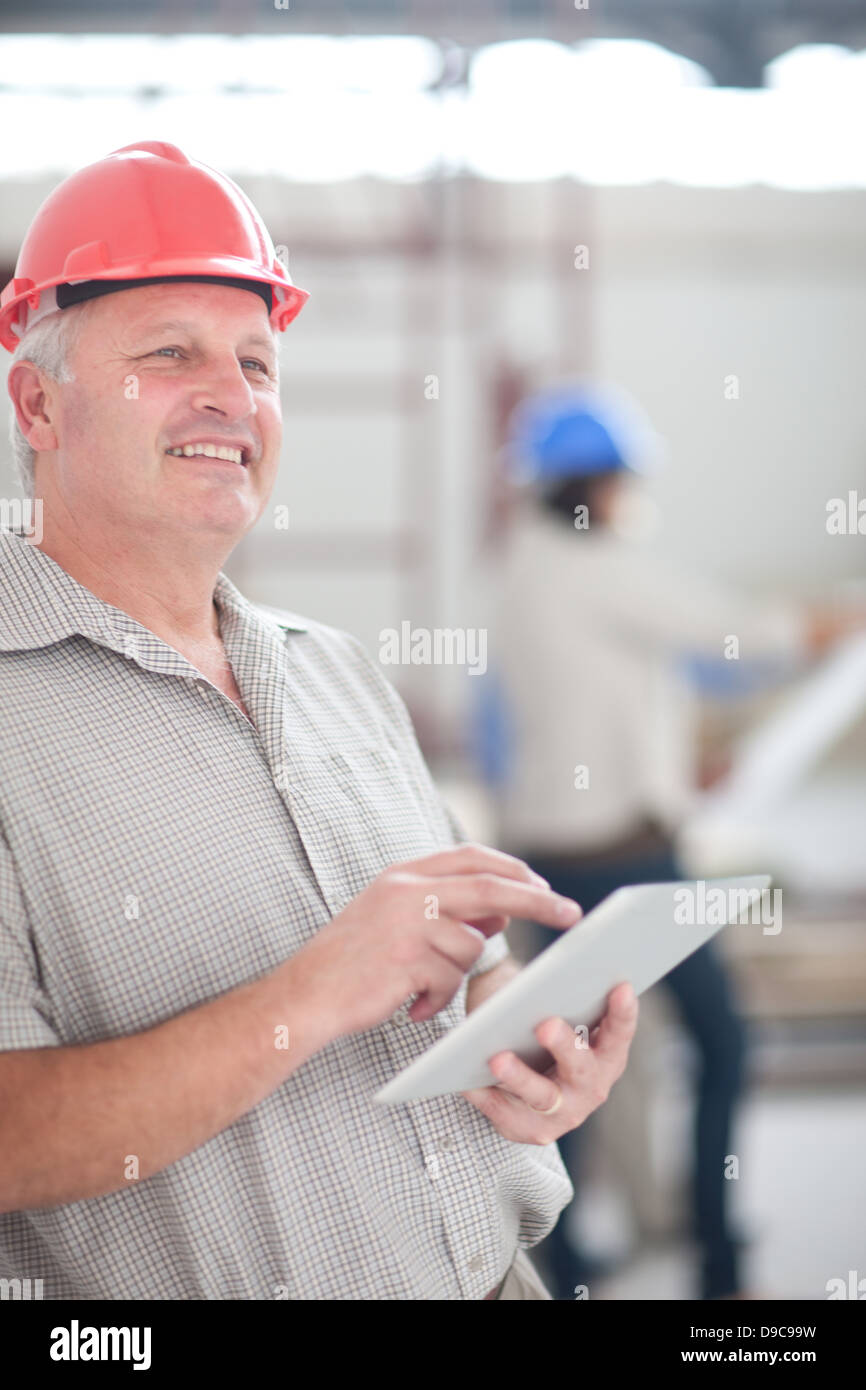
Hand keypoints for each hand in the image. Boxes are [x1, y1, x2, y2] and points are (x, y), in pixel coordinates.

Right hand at [286, 842, 581, 1041]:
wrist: (304, 995)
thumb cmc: (353, 962)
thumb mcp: (399, 923)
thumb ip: (448, 910)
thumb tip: (505, 910)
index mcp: (404, 875)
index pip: (473, 858)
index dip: (514, 870)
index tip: (544, 886)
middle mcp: (406, 891)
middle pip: (490, 887)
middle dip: (537, 901)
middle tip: (572, 914)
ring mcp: (406, 923)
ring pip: (470, 947)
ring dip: (453, 976)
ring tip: (418, 989)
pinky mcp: (406, 959)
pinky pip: (449, 981)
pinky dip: (436, 999)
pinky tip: (410, 1005)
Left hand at [460, 982, 637, 1142]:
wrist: (518, 1073)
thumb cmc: (535, 1024)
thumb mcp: (547, 1008)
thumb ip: (546, 995)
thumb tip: (524, 983)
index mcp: (606, 1054)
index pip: (619, 1032)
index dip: (622, 1012)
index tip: (621, 987)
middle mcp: (591, 1087)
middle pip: (581, 1068)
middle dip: (564, 1046)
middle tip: (546, 1025)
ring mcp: (564, 1113)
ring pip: (542, 1096)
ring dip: (520, 1077)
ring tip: (497, 1059)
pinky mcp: (533, 1130)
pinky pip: (506, 1114)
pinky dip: (487, 1096)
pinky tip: (468, 1080)